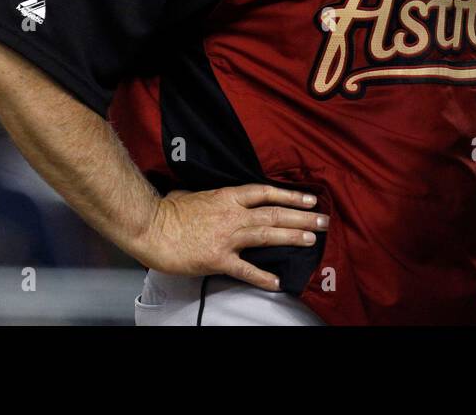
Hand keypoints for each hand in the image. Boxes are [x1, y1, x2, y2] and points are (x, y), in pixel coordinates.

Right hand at [133, 184, 328, 289]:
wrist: (151, 227)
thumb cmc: (168, 211)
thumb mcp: (194, 193)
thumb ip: (212, 197)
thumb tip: (216, 197)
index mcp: (228, 196)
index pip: (267, 192)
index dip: (291, 195)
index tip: (310, 198)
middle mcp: (233, 214)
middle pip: (275, 213)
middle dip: (302, 216)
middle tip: (324, 220)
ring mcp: (228, 237)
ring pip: (267, 235)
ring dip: (292, 236)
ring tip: (313, 239)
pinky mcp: (218, 259)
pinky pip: (245, 269)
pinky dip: (262, 277)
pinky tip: (277, 282)